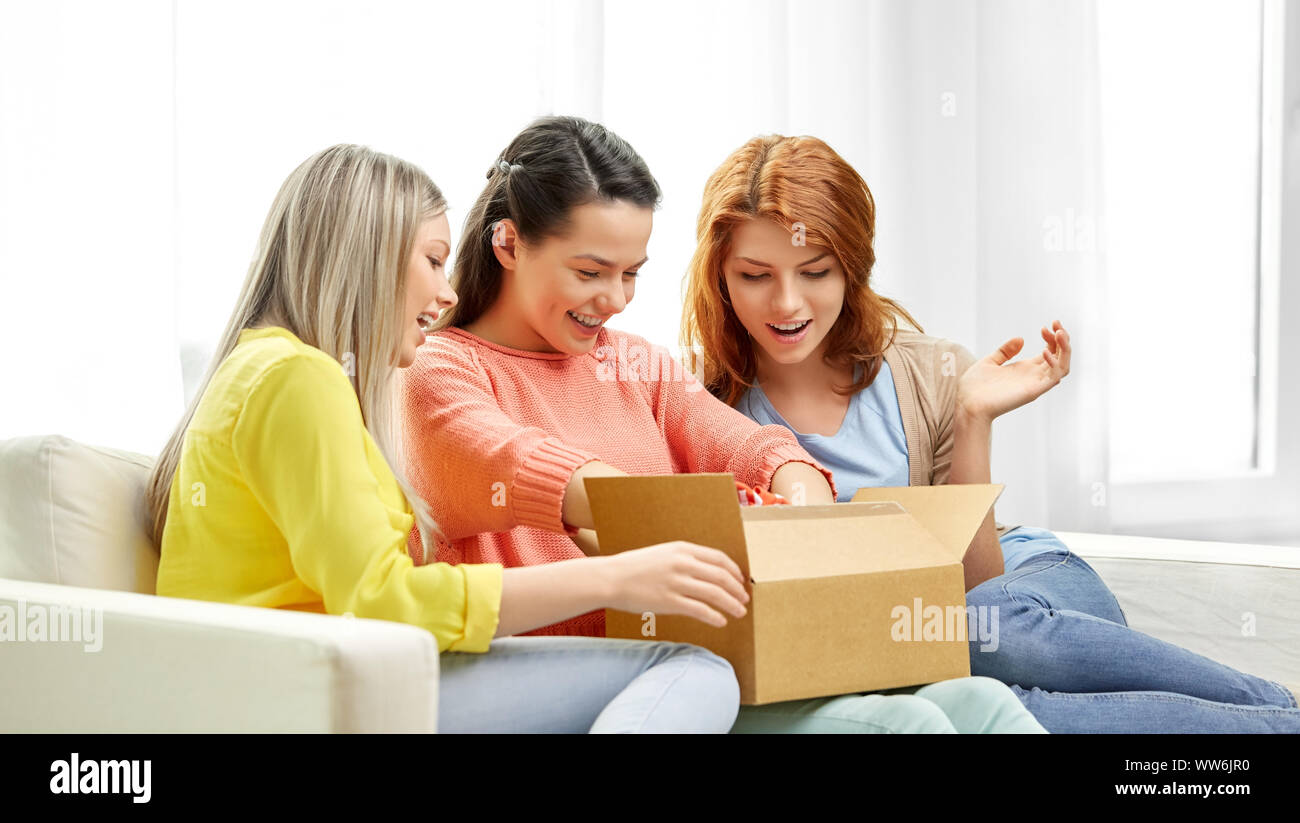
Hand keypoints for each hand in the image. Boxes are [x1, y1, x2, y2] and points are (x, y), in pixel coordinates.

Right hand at [601, 541, 748, 627]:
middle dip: (737, 590)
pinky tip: (721, 622)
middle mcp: (683, 563)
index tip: (741, 581)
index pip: (719, 559)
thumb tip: (707, 573)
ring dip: (731, 604)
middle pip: (722, 576)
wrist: (610, 578)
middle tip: (744, 600)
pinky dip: (714, 616)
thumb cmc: (635, 568)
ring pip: (715, 594)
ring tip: (739, 612)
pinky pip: (700, 610)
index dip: (735, 572)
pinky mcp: (669, 601)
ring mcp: (676, 582)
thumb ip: (685, 560)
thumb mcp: (663, 554)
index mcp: (683, 549)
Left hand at [956, 321, 1070, 422]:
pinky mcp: (1033, 391)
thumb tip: (1021, 339)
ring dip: (1065, 349)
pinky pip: (1053, 377)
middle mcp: (1034, 376)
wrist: (967, 403)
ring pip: (1063, 366)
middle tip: (1056, 323)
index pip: (1050, 351)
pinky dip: (1055, 363)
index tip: (1044, 327)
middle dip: (1062, 338)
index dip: (1052, 338)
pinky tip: (1045, 351)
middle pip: (1060, 357)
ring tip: (1059, 333)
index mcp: (1025, 369)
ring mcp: (1035, 383)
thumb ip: (1006, 351)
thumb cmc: (975, 387)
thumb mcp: (990, 362)